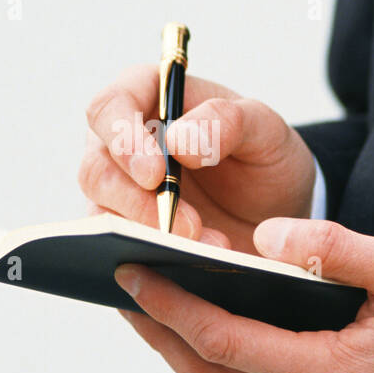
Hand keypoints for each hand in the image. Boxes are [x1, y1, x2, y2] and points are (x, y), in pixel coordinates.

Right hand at [78, 65, 316, 253]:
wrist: (277, 210)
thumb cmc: (263, 155)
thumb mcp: (265, 128)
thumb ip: (228, 121)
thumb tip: (178, 141)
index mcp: (146, 99)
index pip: (108, 108)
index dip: (122, 139)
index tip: (155, 173)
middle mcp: (120, 147)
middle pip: (96, 171)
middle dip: (138, 203)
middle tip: (189, 227)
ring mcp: (119, 196)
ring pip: (103, 218)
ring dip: (152, 237)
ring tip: (209, 247)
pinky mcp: (127, 238)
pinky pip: (119, 256)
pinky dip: (152, 266)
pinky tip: (187, 272)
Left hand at [114, 218, 373, 372]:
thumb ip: (335, 246)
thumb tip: (267, 235)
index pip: (222, 340)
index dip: (169, 305)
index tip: (130, 271)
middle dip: (159, 332)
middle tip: (121, 289)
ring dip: (187, 352)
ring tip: (154, 305)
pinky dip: (226, 363)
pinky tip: (217, 327)